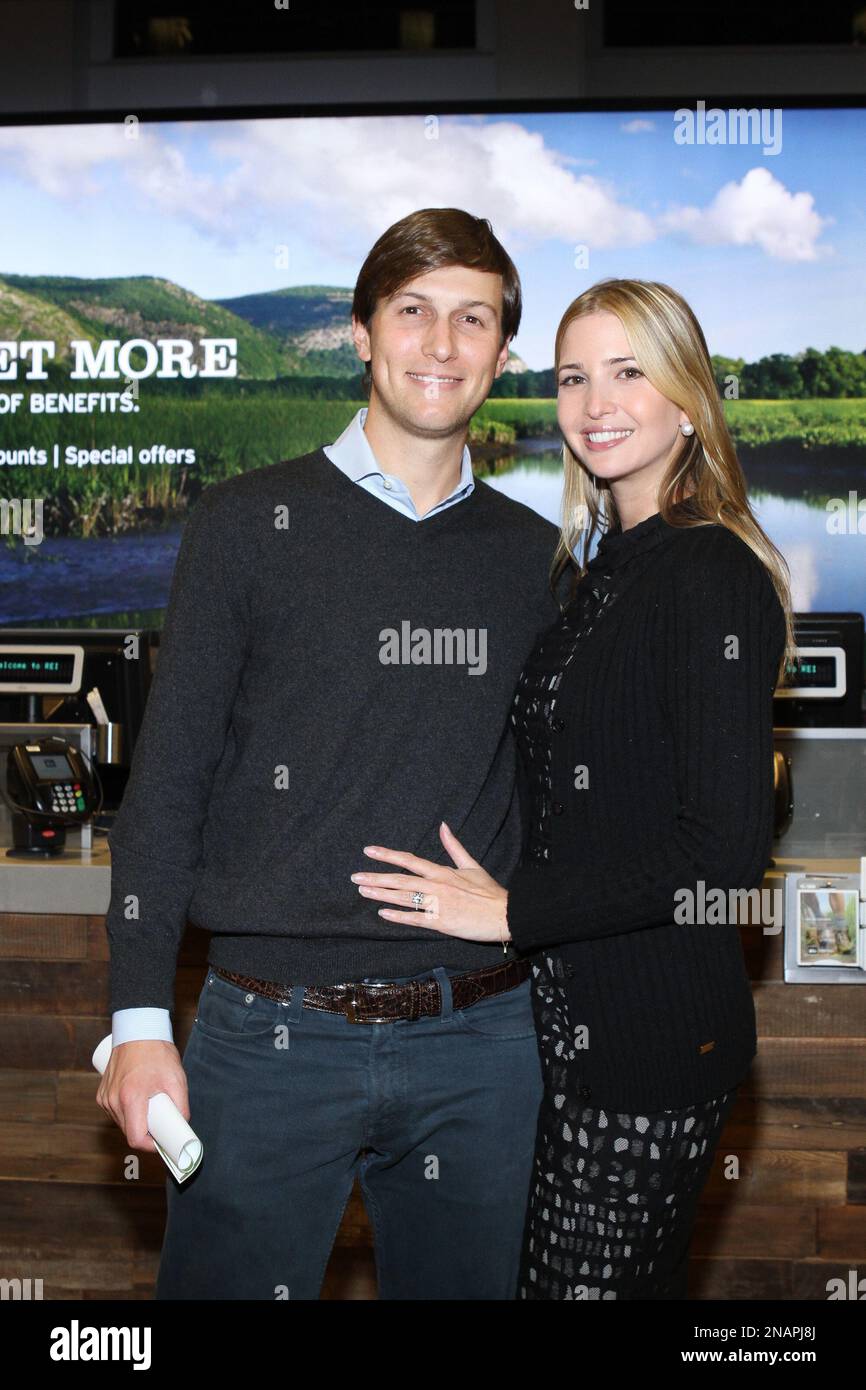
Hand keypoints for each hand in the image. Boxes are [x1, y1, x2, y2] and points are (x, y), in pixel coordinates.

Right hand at [96, 1040, 188, 1153]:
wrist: (137, 1030)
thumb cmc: (156, 1052)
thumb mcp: (176, 1079)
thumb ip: (181, 1105)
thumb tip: (182, 1124)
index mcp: (131, 1097)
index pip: (136, 1138)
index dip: (151, 1146)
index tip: (161, 1142)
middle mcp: (113, 1100)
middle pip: (129, 1131)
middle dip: (146, 1131)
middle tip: (161, 1120)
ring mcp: (105, 1097)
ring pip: (122, 1123)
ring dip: (136, 1121)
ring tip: (150, 1104)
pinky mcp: (101, 1094)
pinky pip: (115, 1112)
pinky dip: (127, 1112)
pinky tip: (138, 1099)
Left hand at [351, 821, 510, 944]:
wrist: (505, 913)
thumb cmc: (489, 891)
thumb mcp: (471, 864)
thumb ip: (454, 846)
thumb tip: (443, 825)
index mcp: (442, 872)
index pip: (409, 860)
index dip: (387, 855)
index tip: (369, 851)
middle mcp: (437, 886)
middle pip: (401, 879)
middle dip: (376, 878)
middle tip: (355, 877)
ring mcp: (438, 904)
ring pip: (404, 898)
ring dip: (382, 894)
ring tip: (363, 891)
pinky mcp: (442, 922)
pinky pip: (416, 919)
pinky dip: (399, 916)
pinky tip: (383, 914)